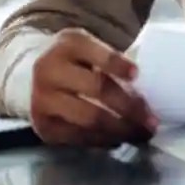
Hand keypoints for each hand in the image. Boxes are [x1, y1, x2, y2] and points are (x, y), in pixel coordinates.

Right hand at [30, 29, 158, 147]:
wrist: (32, 77)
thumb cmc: (75, 62)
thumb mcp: (90, 48)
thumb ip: (113, 62)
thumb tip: (153, 86)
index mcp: (69, 44)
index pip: (94, 52)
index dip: (116, 63)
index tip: (137, 74)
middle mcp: (50, 69)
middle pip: (97, 88)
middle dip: (130, 106)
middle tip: (151, 120)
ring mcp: (42, 98)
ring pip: (89, 118)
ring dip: (121, 129)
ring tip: (141, 133)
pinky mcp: (42, 124)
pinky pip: (78, 137)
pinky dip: (102, 140)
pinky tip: (119, 139)